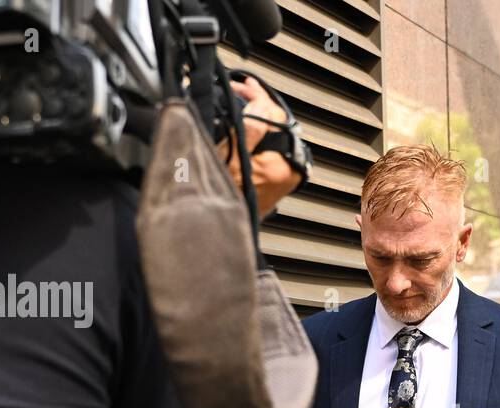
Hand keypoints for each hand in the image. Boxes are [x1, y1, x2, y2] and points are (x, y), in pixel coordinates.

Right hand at [218, 75, 303, 217]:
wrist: (212, 228)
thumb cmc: (219, 200)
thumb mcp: (227, 158)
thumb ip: (248, 128)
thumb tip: (259, 105)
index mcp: (280, 165)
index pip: (275, 115)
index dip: (256, 95)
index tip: (242, 86)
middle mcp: (287, 172)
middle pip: (279, 124)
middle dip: (260, 103)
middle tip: (242, 89)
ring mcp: (282, 178)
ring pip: (276, 135)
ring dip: (260, 116)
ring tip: (244, 100)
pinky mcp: (273, 182)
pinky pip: (271, 148)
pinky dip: (259, 133)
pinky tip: (246, 124)